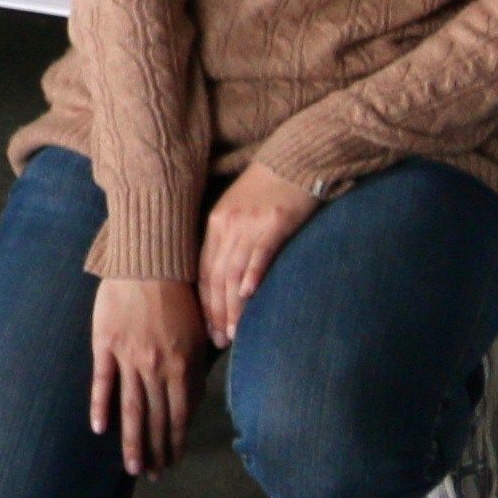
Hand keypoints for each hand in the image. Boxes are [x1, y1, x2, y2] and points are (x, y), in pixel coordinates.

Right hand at [89, 274, 206, 476]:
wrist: (149, 261)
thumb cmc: (180, 292)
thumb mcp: (200, 330)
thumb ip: (199, 365)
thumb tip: (196, 398)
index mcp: (183, 364)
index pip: (180, 414)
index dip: (176, 441)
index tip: (173, 462)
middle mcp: (156, 367)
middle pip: (156, 418)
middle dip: (155, 450)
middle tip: (152, 475)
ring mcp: (129, 357)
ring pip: (131, 407)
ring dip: (133, 440)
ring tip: (132, 467)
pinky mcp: (105, 344)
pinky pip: (103, 381)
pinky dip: (101, 406)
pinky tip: (100, 429)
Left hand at [196, 164, 322, 346]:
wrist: (295, 156)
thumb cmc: (271, 186)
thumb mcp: (241, 210)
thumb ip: (231, 239)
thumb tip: (229, 278)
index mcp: (215, 223)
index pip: (202, 271)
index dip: (202, 303)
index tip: (205, 330)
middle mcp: (226, 225)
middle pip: (214, 276)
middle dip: (213, 312)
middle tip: (217, 341)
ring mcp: (249, 224)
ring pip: (233, 271)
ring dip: (231, 305)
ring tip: (233, 332)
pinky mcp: (274, 221)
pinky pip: (259, 253)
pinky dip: (252, 275)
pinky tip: (248, 295)